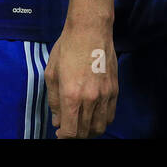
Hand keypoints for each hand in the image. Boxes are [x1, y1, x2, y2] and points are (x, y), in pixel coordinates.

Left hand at [44, 18, 117, 138]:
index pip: (71, 131)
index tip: (60, 133)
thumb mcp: (51, 73)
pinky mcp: (115, 90)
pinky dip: (102, 121)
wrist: (90, 30)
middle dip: (76, 134)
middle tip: (69, 127)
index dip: (64, 136)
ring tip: (82, 124)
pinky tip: (94, 116)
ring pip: (100, 127)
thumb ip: (54, 101)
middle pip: (85, 132)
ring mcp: (105, 95)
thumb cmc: (67, 48)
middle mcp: (90, 99)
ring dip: (89, 130)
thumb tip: (57, 121)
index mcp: (71, 95)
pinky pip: (110, 116)